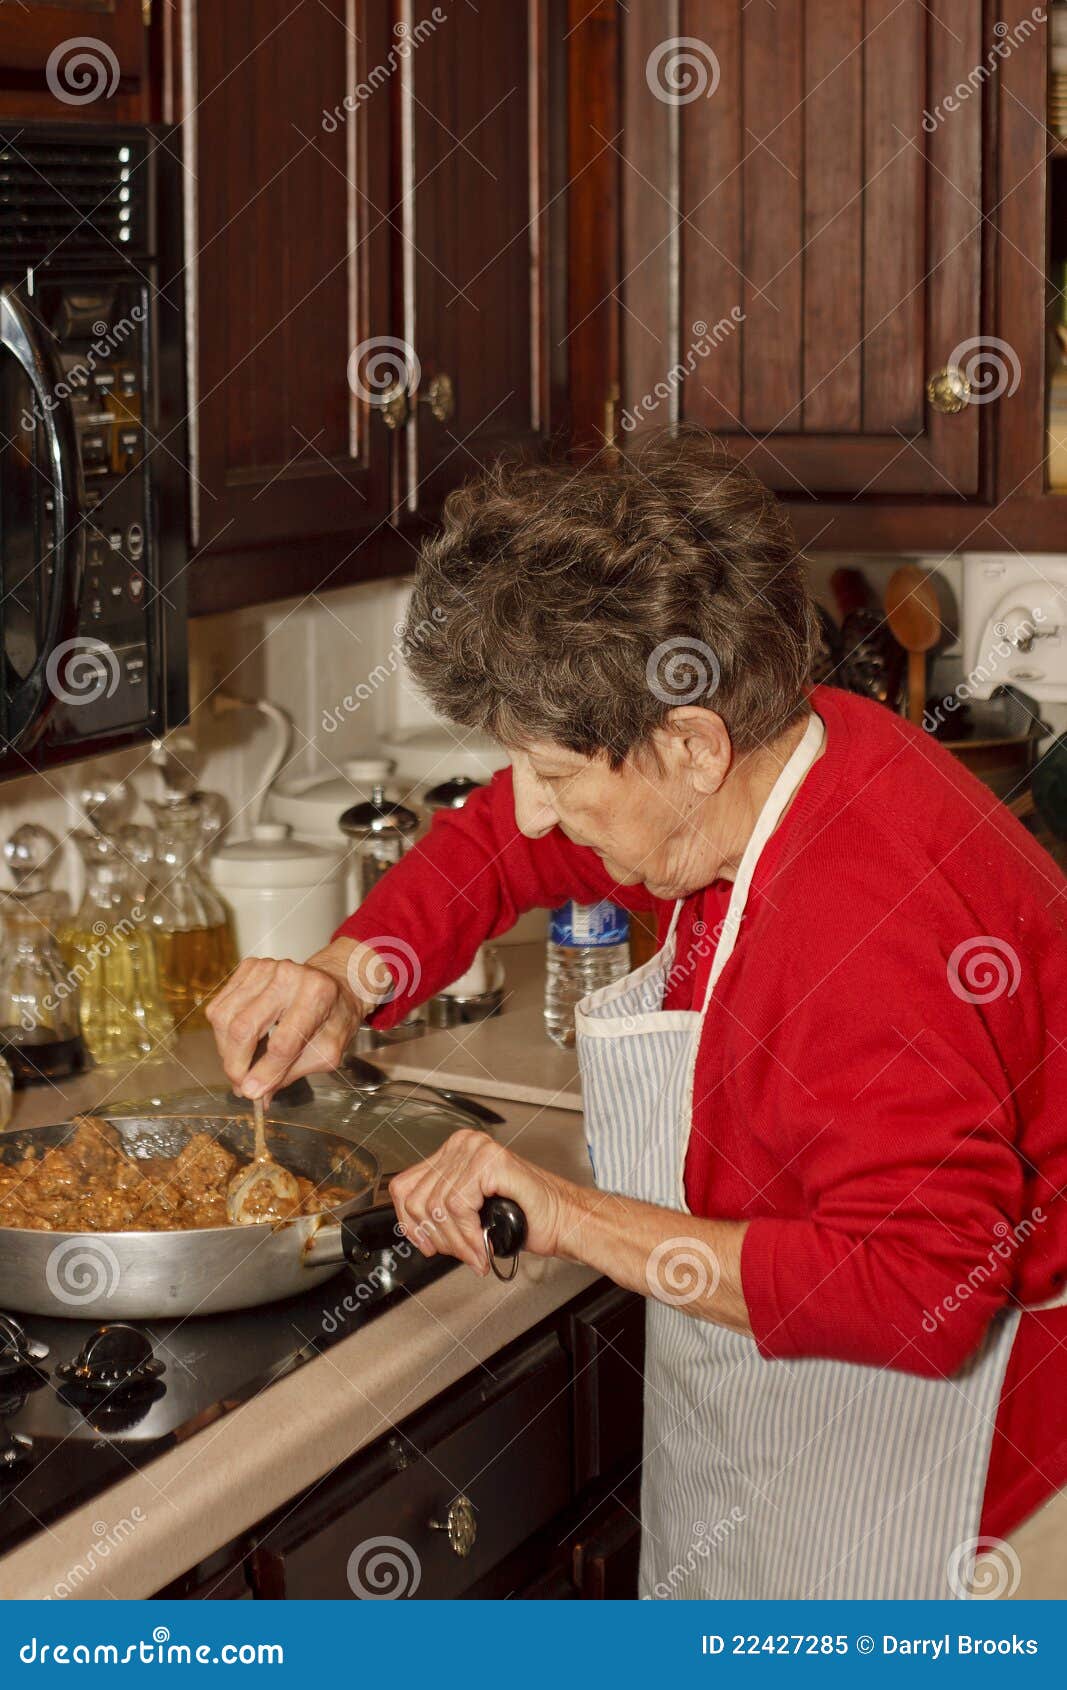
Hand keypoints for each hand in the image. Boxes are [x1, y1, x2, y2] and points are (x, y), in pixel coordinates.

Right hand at [206, 938, 378, 1099]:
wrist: (335, 983)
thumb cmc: (333, 1018)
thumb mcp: (327, 1051)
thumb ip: (291, 1072)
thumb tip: (257, 1093)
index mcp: (318, 995)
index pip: (282, 1042)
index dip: (264, 1072)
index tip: (253, 1092)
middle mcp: (290, 975)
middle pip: (244, 1028)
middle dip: (236, 1065)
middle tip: (240, 1085)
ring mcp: (266, 967)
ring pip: (224, 1018)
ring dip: (227, 1050)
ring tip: (241, 1064)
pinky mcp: (249, 967)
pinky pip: (220, 1006)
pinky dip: (223, 1032)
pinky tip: (240, 1041)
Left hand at [388, 1129, 575, 1274]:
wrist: (563, 1221)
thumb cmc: (525, 1216)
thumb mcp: (469, 1211)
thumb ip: (440, 1209)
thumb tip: (413, 1226)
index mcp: (454, 1151)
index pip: (404, 1186)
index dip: (409, 1223)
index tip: (426, 1244)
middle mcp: (463, 1144)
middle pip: (417, 1199)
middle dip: (438, 1238)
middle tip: (460, 1253)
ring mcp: (476, 1150)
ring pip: (437, 1207)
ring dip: (456, 1242)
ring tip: (475, 1253)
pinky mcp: (490, 1162)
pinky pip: (458, 1207)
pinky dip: (468, 1237)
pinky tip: (482, 1248)